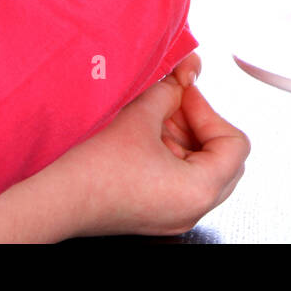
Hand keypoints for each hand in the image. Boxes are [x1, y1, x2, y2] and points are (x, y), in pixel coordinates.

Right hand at [66, 53, 250, 238]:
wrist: (55, 201)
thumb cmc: (92, 170)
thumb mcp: (140, 115)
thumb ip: (171, 91)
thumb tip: (185, 75)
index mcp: (200, 190)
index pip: (235, 144)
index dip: (210, 111)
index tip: (186, 96)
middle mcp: (194, 209)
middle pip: (225, 158)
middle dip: (201, 125)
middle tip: (175, 105)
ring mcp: (177, 215)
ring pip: (204, 169)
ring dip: (185, 139)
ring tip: (155, 122)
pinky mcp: (160, 214)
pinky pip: (183, 181)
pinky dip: (173, 156)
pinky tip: (145, 140)